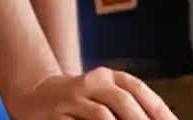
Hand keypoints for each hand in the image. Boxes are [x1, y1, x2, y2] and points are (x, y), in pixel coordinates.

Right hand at [10, 68, 177, 119]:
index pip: (137, 89)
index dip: (158, 108)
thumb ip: (128, 106)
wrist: (34, 94)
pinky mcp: (54, 116)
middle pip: (122, 101)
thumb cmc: (79, 101)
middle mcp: (90, 82)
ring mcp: (71, 99)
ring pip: (102, 115)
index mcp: (107, 76)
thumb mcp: (103, 94)